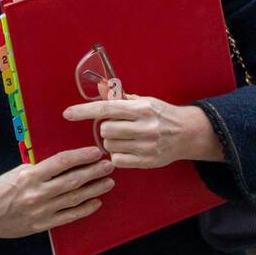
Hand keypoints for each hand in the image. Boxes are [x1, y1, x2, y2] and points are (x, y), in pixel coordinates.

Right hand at [0, 145, 115, 238]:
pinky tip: (96, 202)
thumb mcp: (17, 171)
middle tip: (110, 165)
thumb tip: (64, 162)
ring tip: (108, 181)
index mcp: (30, 175)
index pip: (62, 162)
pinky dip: (84, 209)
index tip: (96, 151)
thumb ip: (40, 168)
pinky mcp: (42, 225)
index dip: (82, 156)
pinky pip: (69, 217)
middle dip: (94, 172)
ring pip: (74, 198)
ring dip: (94, 189)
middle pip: (73, 180)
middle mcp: (38, 193)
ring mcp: (41, 211)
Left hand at [62, 79, 208, 168]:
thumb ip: (123, 99)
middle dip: (106, 128)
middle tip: (118, 127)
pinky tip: (129, 149)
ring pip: (110, 146)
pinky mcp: (147, 162)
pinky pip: (117, 160)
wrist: (188, 133)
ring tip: (126, 138)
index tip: (67, 114)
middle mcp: (144, 126)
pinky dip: (118, 155)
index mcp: (141, 108)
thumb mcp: (145, 101)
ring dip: (112, 142)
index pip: (106, 108)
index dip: (84, 111)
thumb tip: (101, 92)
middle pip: (105, 130)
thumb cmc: (162, 114)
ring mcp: (146, 146)